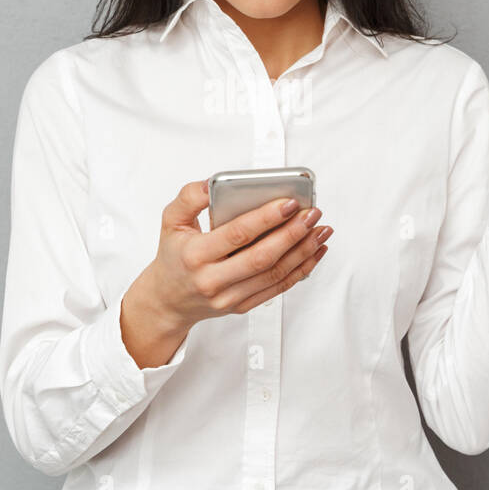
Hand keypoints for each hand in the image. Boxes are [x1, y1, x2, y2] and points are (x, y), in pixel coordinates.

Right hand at [129, 180, 332, 334]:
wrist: (167, 299)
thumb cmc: (173, 255)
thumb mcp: (171, 221)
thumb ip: (189, 198)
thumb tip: (213, 182)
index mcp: (195, 255)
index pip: (237, 235)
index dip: (266, 218)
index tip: (290, 202)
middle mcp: (212, 280)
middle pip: (262, 257)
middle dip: (292, 234)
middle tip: (313, 214)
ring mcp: (229, 297)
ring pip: (274, 275)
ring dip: (303, 251)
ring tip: (320, 230)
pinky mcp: (242, 306)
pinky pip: (277, 288)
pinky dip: (301, 270)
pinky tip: (314, 252)